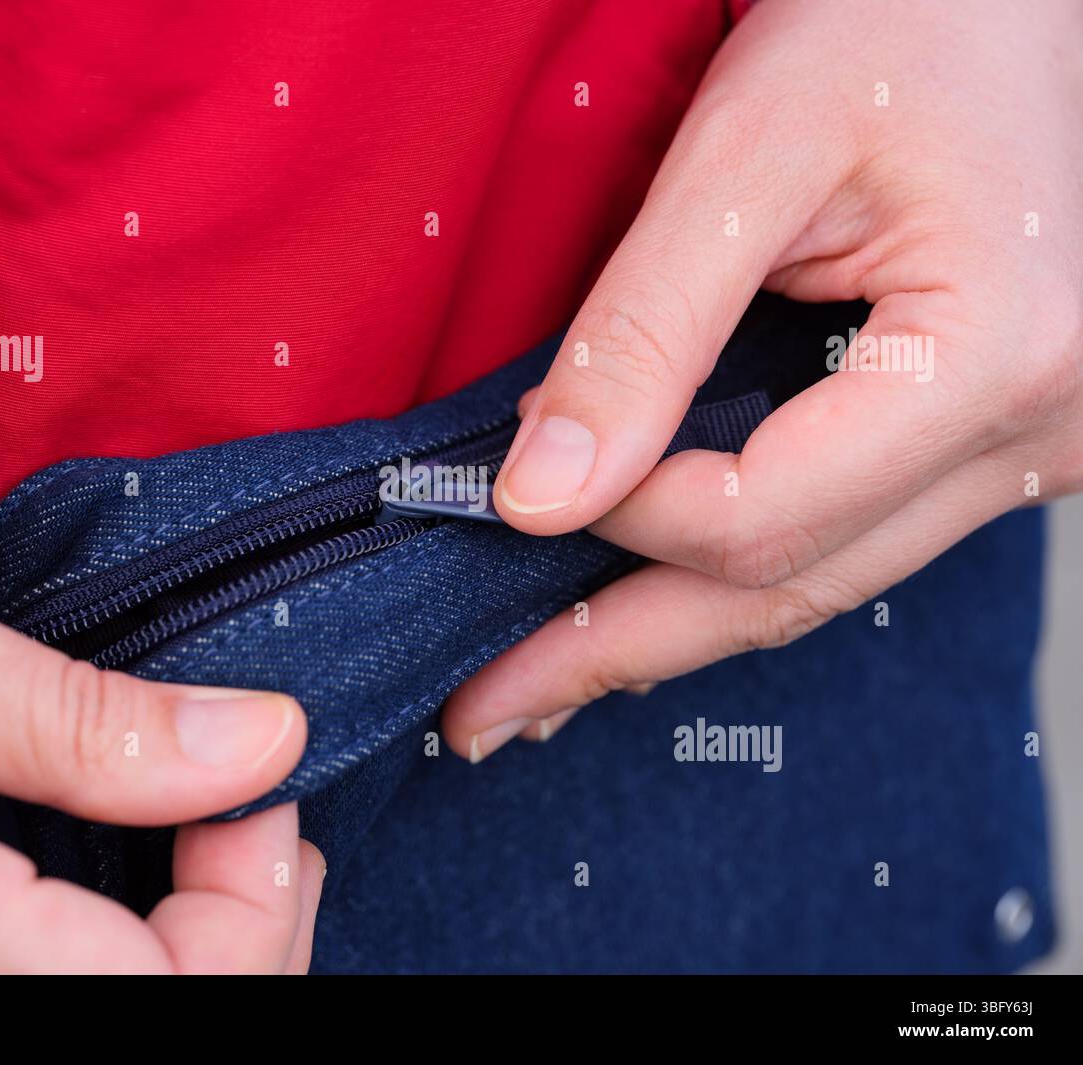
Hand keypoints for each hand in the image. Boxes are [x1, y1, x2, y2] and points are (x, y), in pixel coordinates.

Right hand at [0, 492, 320, 972]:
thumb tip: (260, 745)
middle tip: (264, 813)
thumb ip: (59, 715)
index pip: (141, 1001)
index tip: (265, 784)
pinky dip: (109, 945)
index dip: (249, 910)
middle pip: (125, 1029)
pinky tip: (127, 861)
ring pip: (76, 1017)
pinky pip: (10, 985)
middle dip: (241, 939)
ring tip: (221, 836)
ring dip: (187, 951)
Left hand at [444, 0, 1082, 761]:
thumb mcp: (744, 154)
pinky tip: (645, 604)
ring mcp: (1027, 449)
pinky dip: (730, 573)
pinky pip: (845, 539)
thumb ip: (641, 333)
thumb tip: (539, 498)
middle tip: (485, 712)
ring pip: (817, 586)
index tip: (514, 495)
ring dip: (667, 633)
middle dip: (616, 651)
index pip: (760, 516)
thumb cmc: (897, 22)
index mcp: (993, 357)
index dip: (621, 519)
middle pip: (788, 591)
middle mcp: (1040, 433)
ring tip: (542, 682)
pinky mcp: (983, 439)